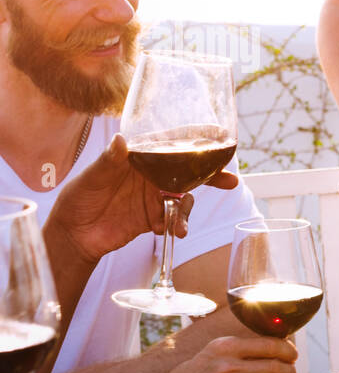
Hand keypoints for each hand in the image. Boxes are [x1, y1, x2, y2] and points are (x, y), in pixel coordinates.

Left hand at [45, 134, 237, 264]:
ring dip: (188, 210)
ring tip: (180, 225)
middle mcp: (151, 176)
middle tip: (230, 181)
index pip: (170, 146)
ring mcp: (154, 197)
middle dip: (211, 176)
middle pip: (188, 171)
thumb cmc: (78, 198)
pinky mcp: (154, 218)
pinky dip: (176, 225)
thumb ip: (109, 161)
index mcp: (139, 159)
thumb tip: (120, 140)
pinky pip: (175, 220)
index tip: (217, 138)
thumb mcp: (91, 177)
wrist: (74, 234)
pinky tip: (168, 231)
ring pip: (184, 198)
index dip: (194, 141)